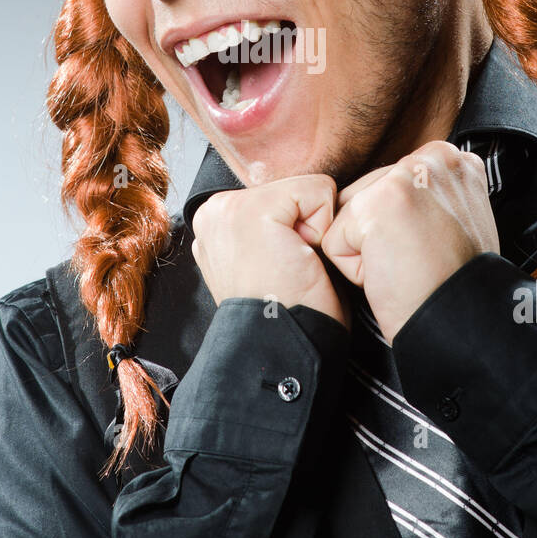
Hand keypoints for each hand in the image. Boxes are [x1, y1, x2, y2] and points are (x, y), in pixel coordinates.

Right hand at [191, 174, 348, 328]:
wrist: (279, 348)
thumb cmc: (285, 313)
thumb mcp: (269, 258)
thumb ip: (274, 226)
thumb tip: (299, 211)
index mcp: (215, 223)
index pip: (281, 197)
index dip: (298, 230)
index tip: (283, 267)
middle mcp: (213, 211)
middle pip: (293, 190)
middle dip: (303, 227)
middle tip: (289, 269)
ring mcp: (227, 208)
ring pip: (306, 189)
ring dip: (313, 230)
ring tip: (294, 265)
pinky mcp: (252, 210)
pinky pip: (318, 191)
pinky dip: (323, 227)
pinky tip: (301, 260)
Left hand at [319, 142, 499, 341]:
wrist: (461, 322)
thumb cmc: (453, 282)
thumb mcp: (454, 219)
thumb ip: (425, 194)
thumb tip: (387, 191)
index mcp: (451, 160)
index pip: (388, 182)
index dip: (399, 225)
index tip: (429, 244)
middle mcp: (431, 159)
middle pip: (364, 193)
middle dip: (379, 233)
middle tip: (419, 258)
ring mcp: (404, 179)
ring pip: (347, 214)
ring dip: (366, 249)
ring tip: (407, 264)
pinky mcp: (375, 206)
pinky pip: (335, 241)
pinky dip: (356, 270)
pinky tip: (394, 273)